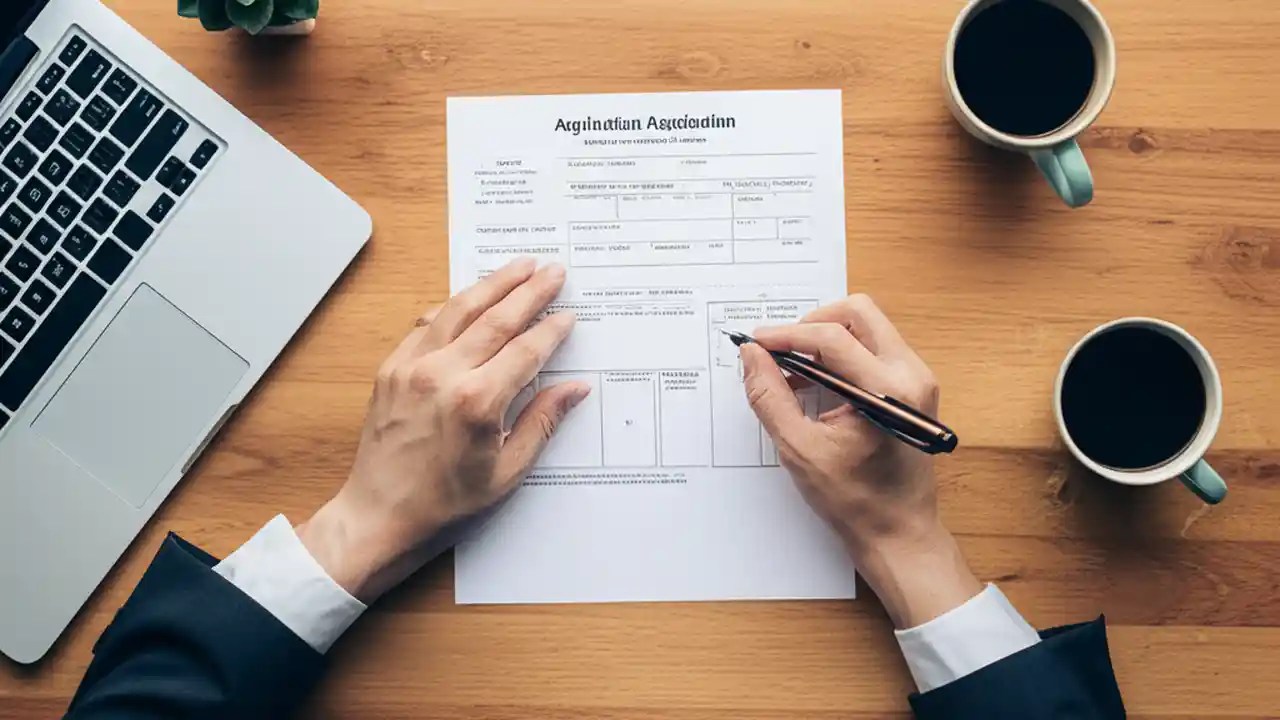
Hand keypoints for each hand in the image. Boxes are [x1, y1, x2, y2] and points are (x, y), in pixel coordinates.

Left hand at [297, 259, 589, 601]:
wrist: (380, 514)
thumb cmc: (446, 502)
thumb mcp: (507, 471)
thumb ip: (542, 422)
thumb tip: (575, 388)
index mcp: (477, 402)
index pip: (526, 350)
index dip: (551, 329)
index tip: (569, 314)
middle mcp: (443, 375)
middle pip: (496, 318)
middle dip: (529, 291)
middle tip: (553, 270)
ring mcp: (412, 367)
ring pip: (459, 309)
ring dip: (492, 284)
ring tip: (519, 266)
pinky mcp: (391, 369)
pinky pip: (426, 324)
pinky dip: (452, 306)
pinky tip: (471, 296)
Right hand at [740, 294, 980, 627]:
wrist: (900, 533)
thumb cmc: (855, 501)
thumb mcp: (800, 448)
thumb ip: (770, 396)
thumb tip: (752, 355)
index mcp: (887, 391)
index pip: (831, 337)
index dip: (787, 334)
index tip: (756, 343)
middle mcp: (912, 375)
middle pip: (859, 313)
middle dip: (812, 323)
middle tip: (781, 350)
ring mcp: (919, 380)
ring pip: (868, 327)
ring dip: (827, 339)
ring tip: (793, 372)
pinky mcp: (916, 388)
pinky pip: (876, 349)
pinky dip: (842, 355)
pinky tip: (816, 384)